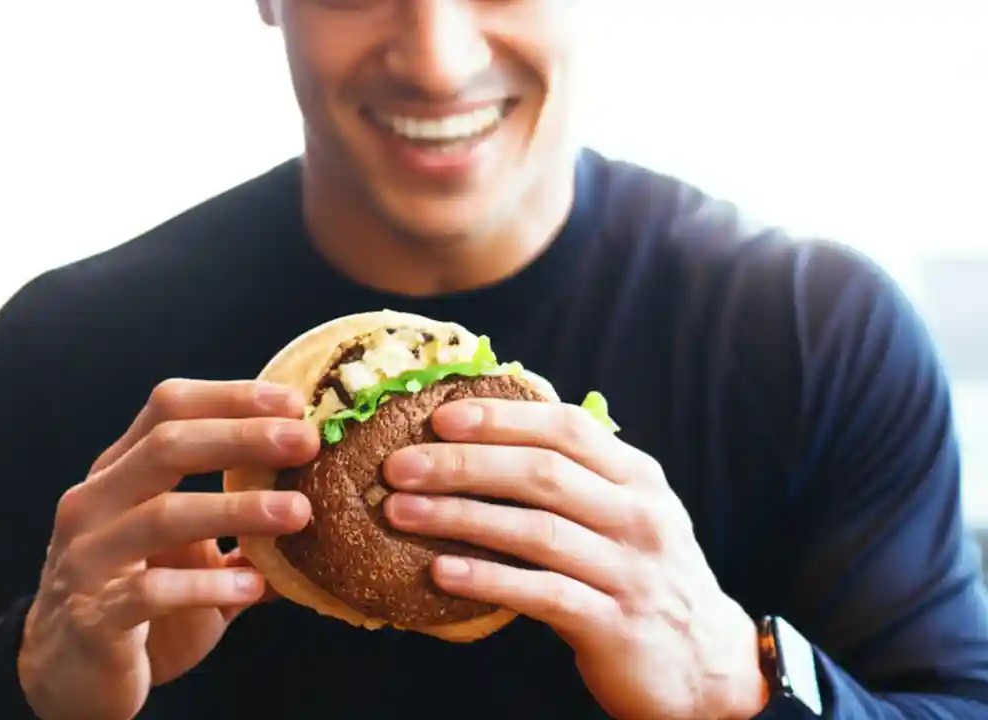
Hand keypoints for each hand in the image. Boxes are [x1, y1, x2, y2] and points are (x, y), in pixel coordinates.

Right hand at [18, 379, 319, 719]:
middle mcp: (95, 503)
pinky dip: (207, 586)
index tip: (295, 402)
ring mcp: (88, 557)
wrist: (71, 679)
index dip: (232, 397)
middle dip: (243, 437)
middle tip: (306, 442)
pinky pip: (152, 592)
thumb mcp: (187, 555)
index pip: (170, 408)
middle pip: (167, 446)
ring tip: (299, 513)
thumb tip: (318, 502)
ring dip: (238, 510)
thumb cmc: (138, 603)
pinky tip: (255, 587)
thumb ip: (239, 529)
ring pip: (163, 516)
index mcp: (118, 473)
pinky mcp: (94, 616)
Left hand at [381, 399, 768, 719]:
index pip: (565, 428)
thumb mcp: (624, 511)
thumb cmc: (641, 574)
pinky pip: (543, 594)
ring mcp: (630, 570)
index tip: (439, 416)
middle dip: (461, 464)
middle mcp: (638, 515)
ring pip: (535, 530)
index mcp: (637, 477)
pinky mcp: (615, 624)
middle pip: (541, 473)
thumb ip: (574, 471)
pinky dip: (488, 579)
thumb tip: (493, 418)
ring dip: (459, 517)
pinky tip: (441, 572)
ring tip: (400, 512)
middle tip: (398, 466)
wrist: (707, 664)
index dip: (501, 418)